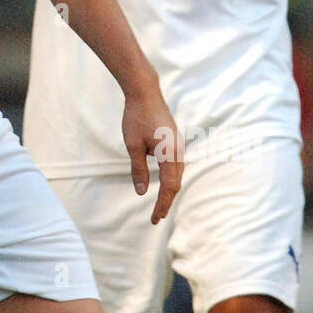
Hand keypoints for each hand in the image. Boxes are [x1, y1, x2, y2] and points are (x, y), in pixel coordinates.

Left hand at [122, 82, 183, 223]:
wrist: (145, 92)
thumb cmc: (136, 117)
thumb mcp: (133, 145)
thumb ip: (138, 169)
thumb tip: (141, 192)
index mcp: (170, 154)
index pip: (168, 187)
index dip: (161, 204)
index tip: (154, 219)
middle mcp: (178, 151)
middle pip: (175, 183)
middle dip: (166, 201)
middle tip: (155, 218)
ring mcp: (178, 146)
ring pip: (177, 175)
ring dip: (169, 191)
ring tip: (159, 205)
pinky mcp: (174, 141)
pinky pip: (175, 165)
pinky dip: (170, 178)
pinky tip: (162, 183)